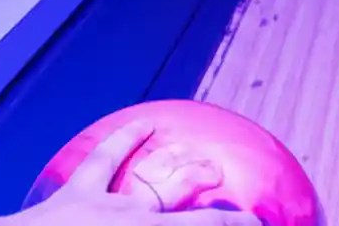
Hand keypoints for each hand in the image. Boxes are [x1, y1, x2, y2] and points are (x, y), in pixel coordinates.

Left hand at [0, 120, 258, 225]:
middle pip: (188, 206)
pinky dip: (128, 140)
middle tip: (246, 216)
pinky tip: (145, 123)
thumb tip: (160, 218)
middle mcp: (134, 216)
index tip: (262, 225)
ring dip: (185, 171)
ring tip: (209, 165)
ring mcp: (106, 203)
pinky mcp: (76, 196)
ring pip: (154, 183)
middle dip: (221, 212)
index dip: (240, 225)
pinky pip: (106, 161)